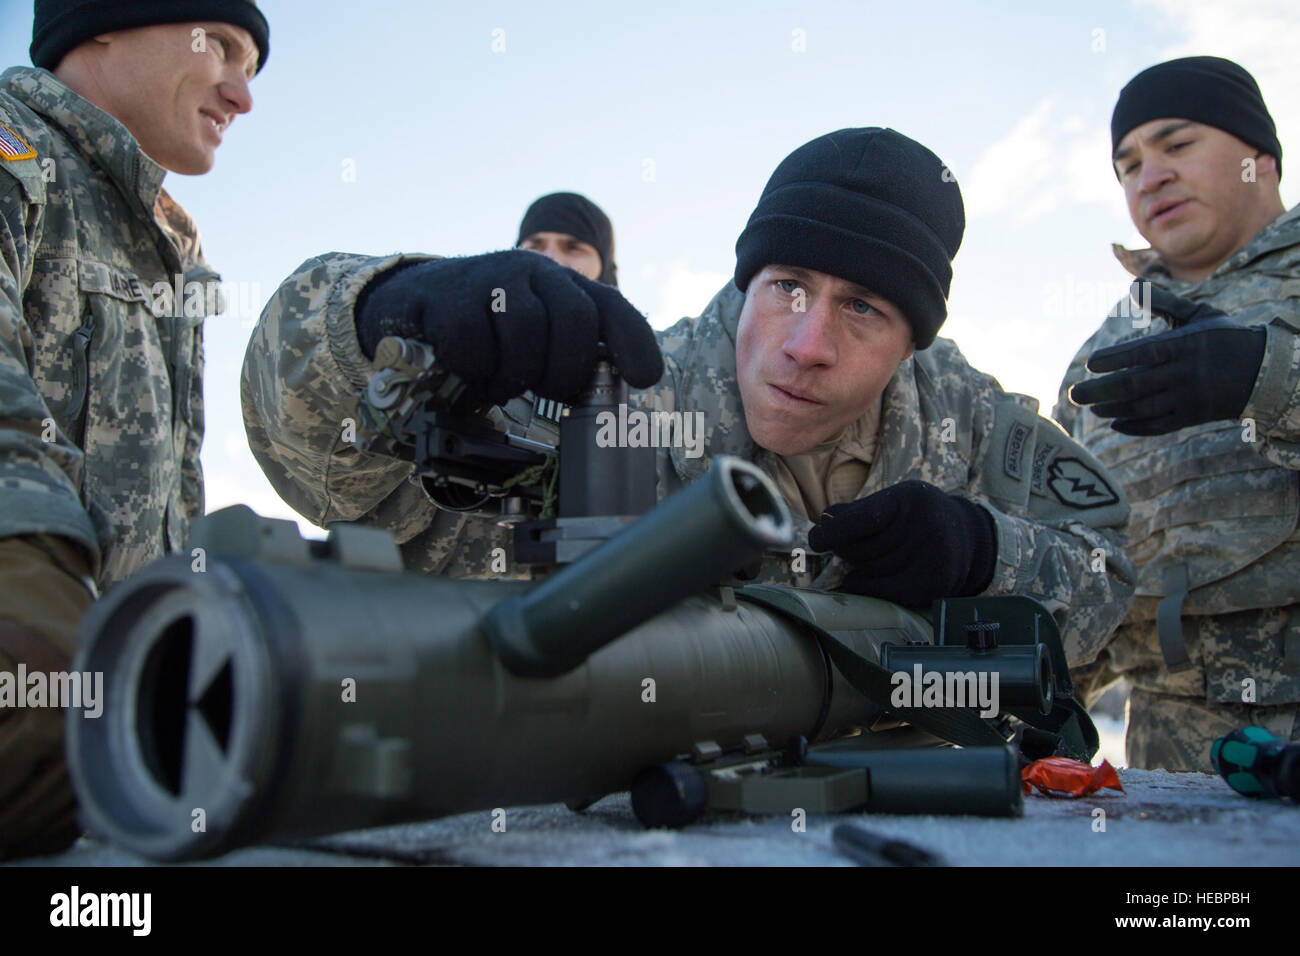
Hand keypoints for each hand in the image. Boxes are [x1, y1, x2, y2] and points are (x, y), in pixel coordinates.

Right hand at [355, 251, 662, 403]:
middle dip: (563, 369)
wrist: (419, 297)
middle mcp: (535, 272)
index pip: (613, 308)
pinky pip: (473, 340)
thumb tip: (610, 400)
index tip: (642, 379)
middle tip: (544, 389)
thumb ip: (570, 353)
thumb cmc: (491, 325)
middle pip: (573, 319)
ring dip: (514, 373)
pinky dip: (475, 368)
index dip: (635, 343)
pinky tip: (470, 371)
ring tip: (502, 383)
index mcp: (565, 285)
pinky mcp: (449, 294)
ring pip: (524, 328)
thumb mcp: (536, 332)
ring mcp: (492, 277)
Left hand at [807, 480, 997, 608]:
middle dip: (845, 550)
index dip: (832, 532)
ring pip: (870, 572)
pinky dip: (864, 588)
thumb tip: (823, 524)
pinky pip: (884, 592)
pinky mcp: (932, 585)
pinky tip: (857, 581)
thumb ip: (857, 511)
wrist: (966, 537)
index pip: (861, 519)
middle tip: (844, 548)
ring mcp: (931, 558)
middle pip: (862, 549)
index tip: (815, 540)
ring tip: (862, 560)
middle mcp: (924, 527)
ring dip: (856, 569)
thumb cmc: (916, 516)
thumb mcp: (892, 500)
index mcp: (908, 500)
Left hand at [1069, 281, 1264, 435]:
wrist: (1262, 371)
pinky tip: (1116, 424)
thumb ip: (1164, 303)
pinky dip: (1137, 427)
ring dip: (1114, 409)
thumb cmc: (1223, 337)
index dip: (1116, 358)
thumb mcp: (1198, 315)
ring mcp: (1189, 398)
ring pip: (1145, 407)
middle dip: (1102, 391)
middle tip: (1073, 394)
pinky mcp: (1193, 417)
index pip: (1145, 352)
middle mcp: (1185, 373)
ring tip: (1091, 408)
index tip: (1090, 363)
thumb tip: (1134, 285)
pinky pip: (1161, 425)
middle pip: (1137, 385)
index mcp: (1185, 345)